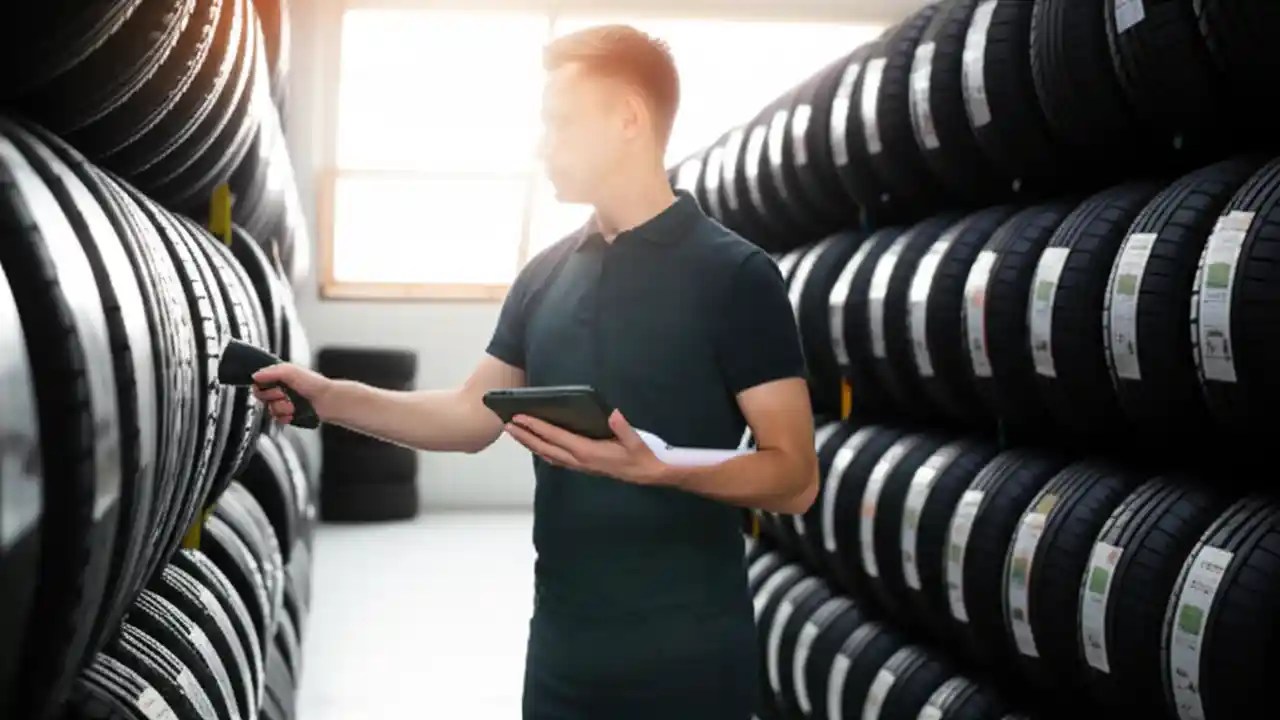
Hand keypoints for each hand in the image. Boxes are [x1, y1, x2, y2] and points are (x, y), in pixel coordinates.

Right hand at [251, 362, 334, 424]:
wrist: (328, 401)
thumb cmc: (314, 384)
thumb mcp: (292, 371)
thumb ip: (272, 371)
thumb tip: (255, 376)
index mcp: (279, 377)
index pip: (258, 383)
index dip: (262, 387)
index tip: (272, 387)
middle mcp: (280, 390)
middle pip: (262, 397)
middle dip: (273, 397)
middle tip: (284, 395)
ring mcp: (284, 403)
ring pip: (270, 410)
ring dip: (281, 408)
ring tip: (292, 405)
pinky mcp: (288, 415)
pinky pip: (277, 419)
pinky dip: (285, 417)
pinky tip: (293, 413)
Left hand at [504, 409, 671, 485]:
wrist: (649, 474)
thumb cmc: (641, 456)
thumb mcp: (636, 441)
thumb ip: (623, 429)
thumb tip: (613, 415)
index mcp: (589, 453)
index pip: (556, 437)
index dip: (537, 427)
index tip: (521, 418)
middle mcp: (580, 461)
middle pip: (545, 448)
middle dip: (525, 436)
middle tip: (507, 425)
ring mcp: (580, 466)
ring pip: (548, 455)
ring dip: (531, 444)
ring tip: (516, 433)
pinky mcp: (583, 466)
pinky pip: (556, 459)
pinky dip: (543, 451)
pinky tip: (537, 445)